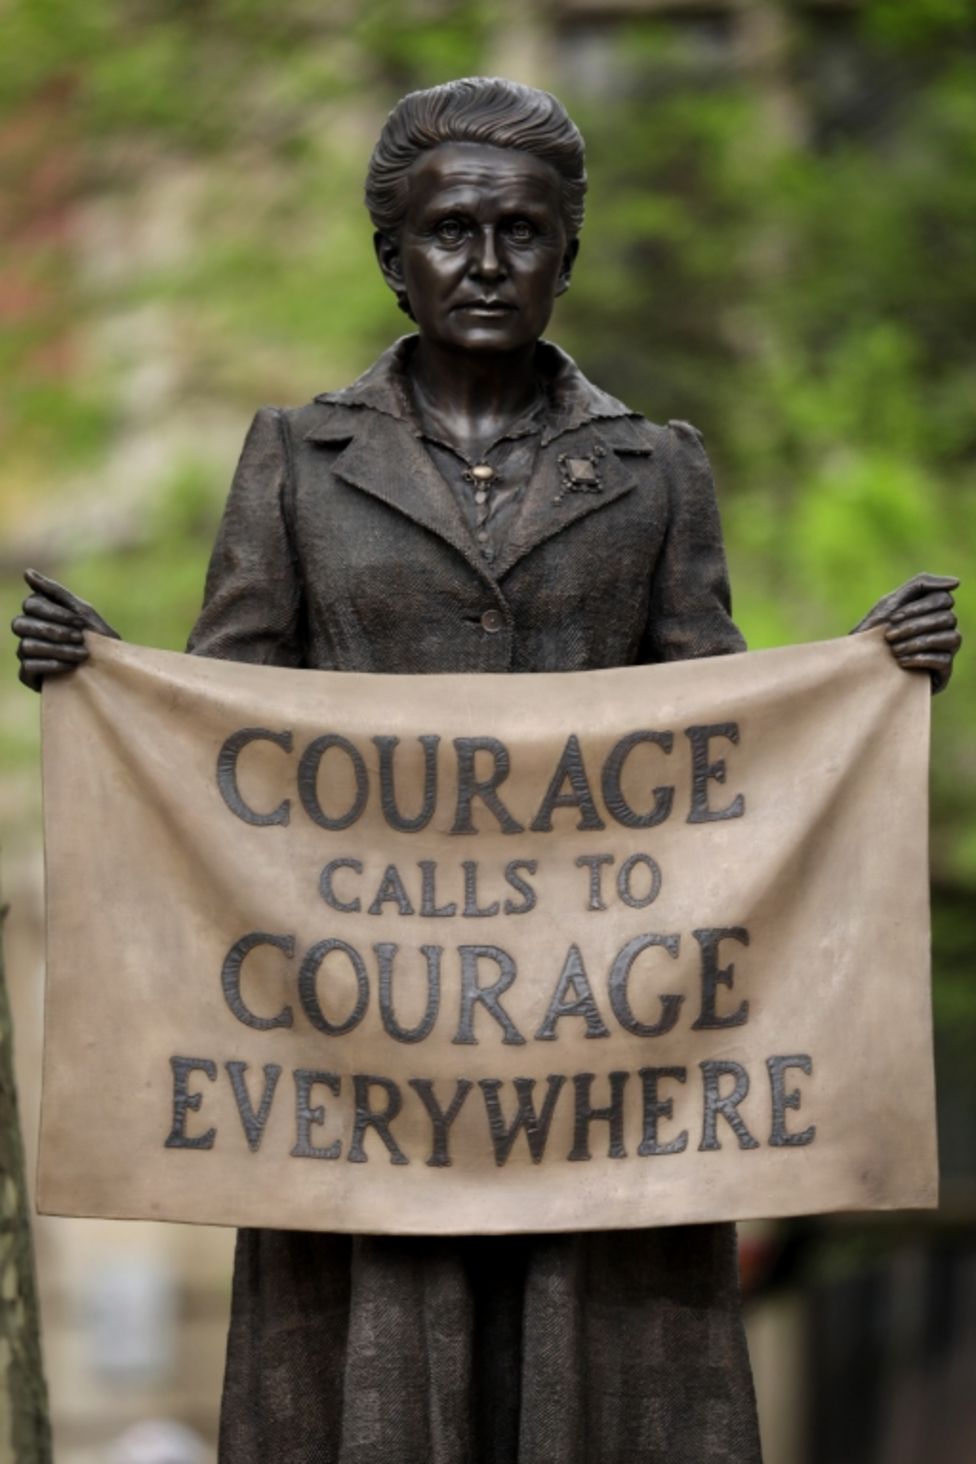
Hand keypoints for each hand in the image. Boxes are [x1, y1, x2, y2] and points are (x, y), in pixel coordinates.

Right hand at [12, 568, 119, 692]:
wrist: (109, 669)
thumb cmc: (95, 636)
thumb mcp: (81, 612)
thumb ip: (55, 591)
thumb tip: (26, 572)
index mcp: (36, 612)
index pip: (30, 604)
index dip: (55, 613)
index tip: (81, 621)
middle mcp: (25, 631)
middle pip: (21, 624)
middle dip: (54, 631)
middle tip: (80, 638)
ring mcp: (24, 652)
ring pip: (26, 646)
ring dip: (58, 649)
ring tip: (82, 654)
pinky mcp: (27, 674)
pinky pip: (28, 667)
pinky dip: (51, 665)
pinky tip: (71, 667)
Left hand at [851, 572, 960, 692]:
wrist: (862, 665)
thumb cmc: (876, 631)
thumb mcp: (892, 603)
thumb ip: (920, 585)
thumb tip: (957, 582)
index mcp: (935, 609)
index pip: (944, 598)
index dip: (918, 607)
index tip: (893, 617)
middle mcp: (946, 628)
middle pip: (947, 618)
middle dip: (914, 626)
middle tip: (889, 635)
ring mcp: (948, 649)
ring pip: (951, 637)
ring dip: (918, 642)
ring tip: (894, 650)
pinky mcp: (944, 670)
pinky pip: (944, 660)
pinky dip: (921, 659)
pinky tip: (901, 661)